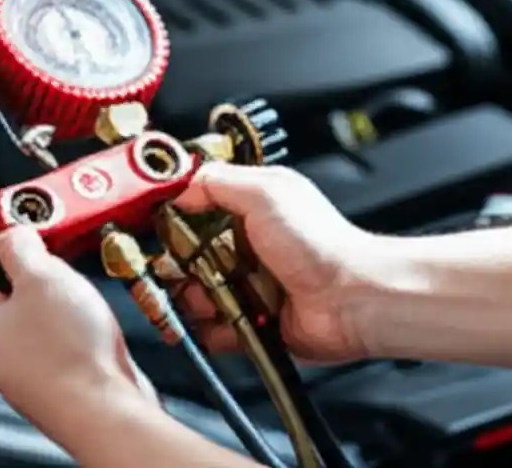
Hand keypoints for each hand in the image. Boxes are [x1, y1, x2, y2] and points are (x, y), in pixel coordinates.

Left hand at [0, 226, 158, 433]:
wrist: (104, 409)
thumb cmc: (69, 352)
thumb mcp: (44, 275)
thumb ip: (21, 247)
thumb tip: (8, 230)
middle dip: (5, 287)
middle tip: (32, 266)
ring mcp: (17, 372)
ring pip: (15, 331)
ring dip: (34, 312)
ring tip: (64, 294)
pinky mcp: (47, 385)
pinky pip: (42, 351)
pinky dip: (54, 337)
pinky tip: (79, 328)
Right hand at [172, 162, 385, 362]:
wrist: (352, 300)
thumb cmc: (322, 246)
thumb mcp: (265, 192)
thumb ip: (216, 182)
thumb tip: (179, 188)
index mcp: (248, 208)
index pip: (192, 208)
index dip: (172, 219)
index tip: (160, 227)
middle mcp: (245, 246)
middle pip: (184, 256)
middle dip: (178, 265)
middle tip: (188, 268)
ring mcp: (246, 284)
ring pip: (193, 293)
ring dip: (194, 298)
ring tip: (214, 296)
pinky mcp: (250, 320)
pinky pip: (212, 328)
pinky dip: (210, 329)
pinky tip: (223, 320)